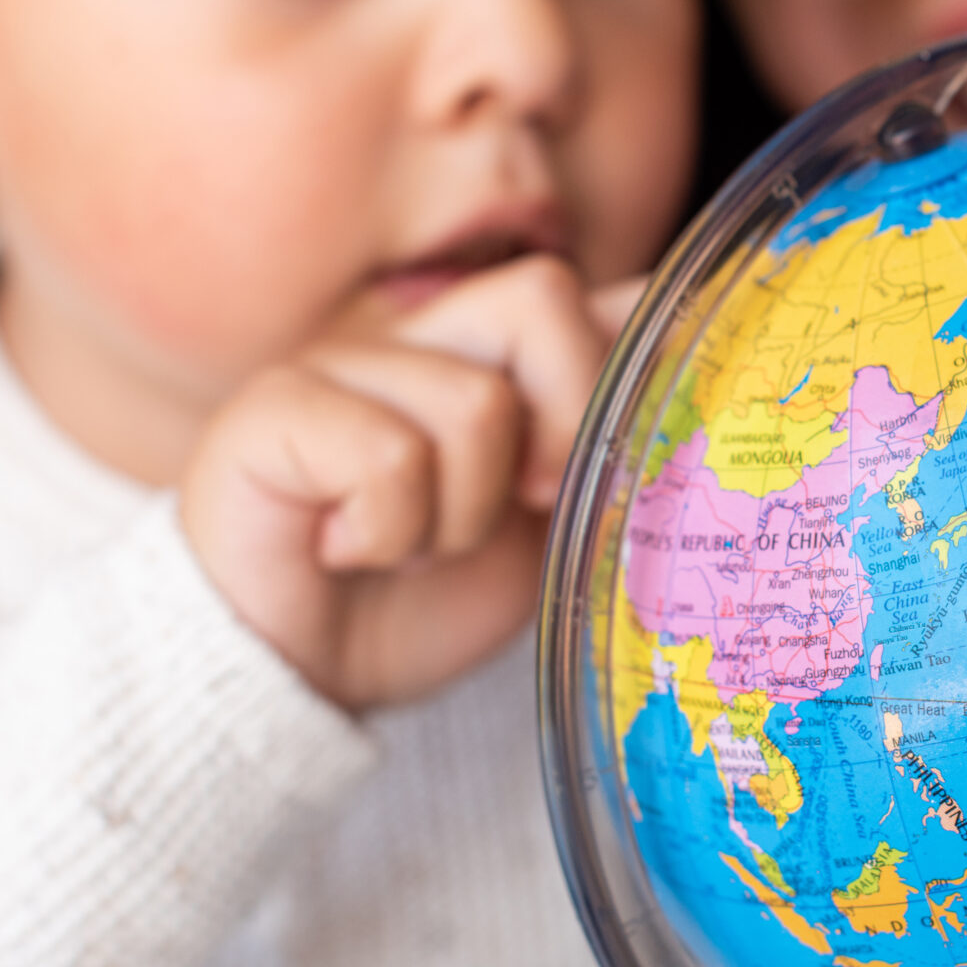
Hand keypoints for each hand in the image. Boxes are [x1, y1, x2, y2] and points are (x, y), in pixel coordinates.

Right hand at [180, 257, 636, 710]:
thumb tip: (694, 394)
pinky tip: (347, 550)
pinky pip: (388, 452)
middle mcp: (418, 335)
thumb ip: (602, 454)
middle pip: (541, 297)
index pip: (592, 290)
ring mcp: (339, 361)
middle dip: (562, 421)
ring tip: (413, 546)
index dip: (637, 352)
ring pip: (473, 400)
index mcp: (490, 354)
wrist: (295, 677)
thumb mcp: (546, 531)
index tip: (639, 447)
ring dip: (461, 513)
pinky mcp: (271, 406)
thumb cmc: (421, 602)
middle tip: (522, 506)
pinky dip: (387, 530)